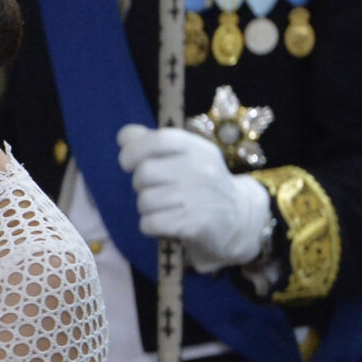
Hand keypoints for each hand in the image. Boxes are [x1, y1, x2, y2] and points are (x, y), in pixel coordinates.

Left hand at [115, 124, 272, 271]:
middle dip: (140, 185)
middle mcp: (202, 170)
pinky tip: (164, 223)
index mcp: (197, 149)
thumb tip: (124, 136)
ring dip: (146, 208)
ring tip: (163, 208)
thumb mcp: (185, 157)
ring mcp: (201, 197)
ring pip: (144, 201)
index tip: (127, 162)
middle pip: (144, 173)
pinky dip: (150, 226)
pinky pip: (150, 223)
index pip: (160, 140)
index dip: (134, 150)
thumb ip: (152, 143)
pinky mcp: (196, 224)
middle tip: (155, 190)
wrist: (238, 218)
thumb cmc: (200, 185)